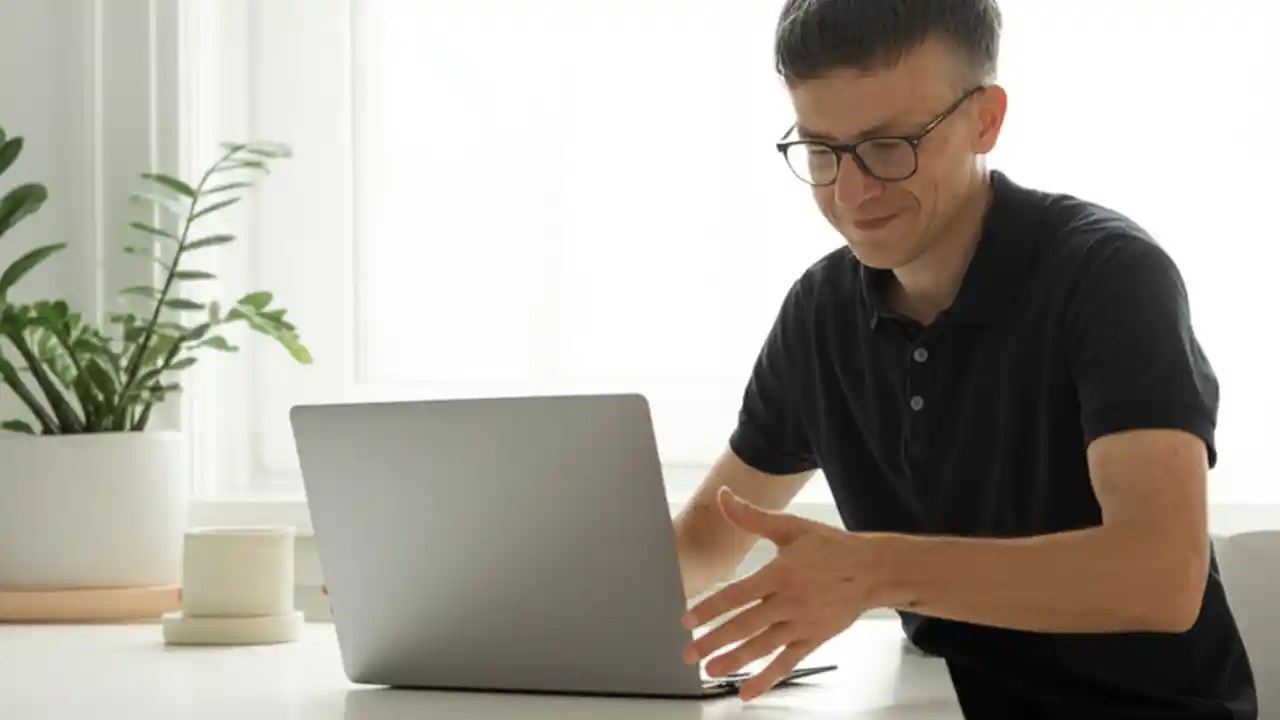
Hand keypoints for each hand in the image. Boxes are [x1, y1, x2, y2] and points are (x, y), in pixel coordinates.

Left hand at [680, 487, 880, 700]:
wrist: (872, 569)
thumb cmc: (829, 546)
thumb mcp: (790, 526)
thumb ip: (751, 517)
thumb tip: (723, 495)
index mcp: (781, 573)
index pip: (738, 594)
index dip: (711, 607)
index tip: (688, 620)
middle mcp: (790, 601)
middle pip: (746, 624)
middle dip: (715, 640)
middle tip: (689, 654)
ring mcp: (802, 623)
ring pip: (763, 646)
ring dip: (736, 660)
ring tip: (711, 671)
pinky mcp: (814, 638)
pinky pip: (787, 661)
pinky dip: (768, 678)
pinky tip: (747, 691)